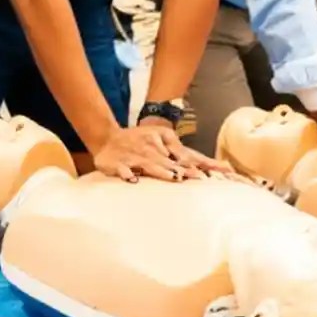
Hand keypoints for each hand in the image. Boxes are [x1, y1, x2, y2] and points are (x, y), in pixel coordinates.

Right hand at [97, 121, 233, 181]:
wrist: (107, 138)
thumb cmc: (139, 140)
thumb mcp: (160, 137)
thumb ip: (177, 149)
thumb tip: (196, 165)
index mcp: (161, 144)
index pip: (183, 155)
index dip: (196, 163)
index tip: (209, 172)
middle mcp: (150, 150)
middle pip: (169, 162)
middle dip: (183, 170)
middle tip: (198, 178)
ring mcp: (133, 157)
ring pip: (149, 165)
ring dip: (161, 171)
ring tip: (173, 177)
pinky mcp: (117, 164)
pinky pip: (122, 169)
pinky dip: (126, 174)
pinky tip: (132, 179)